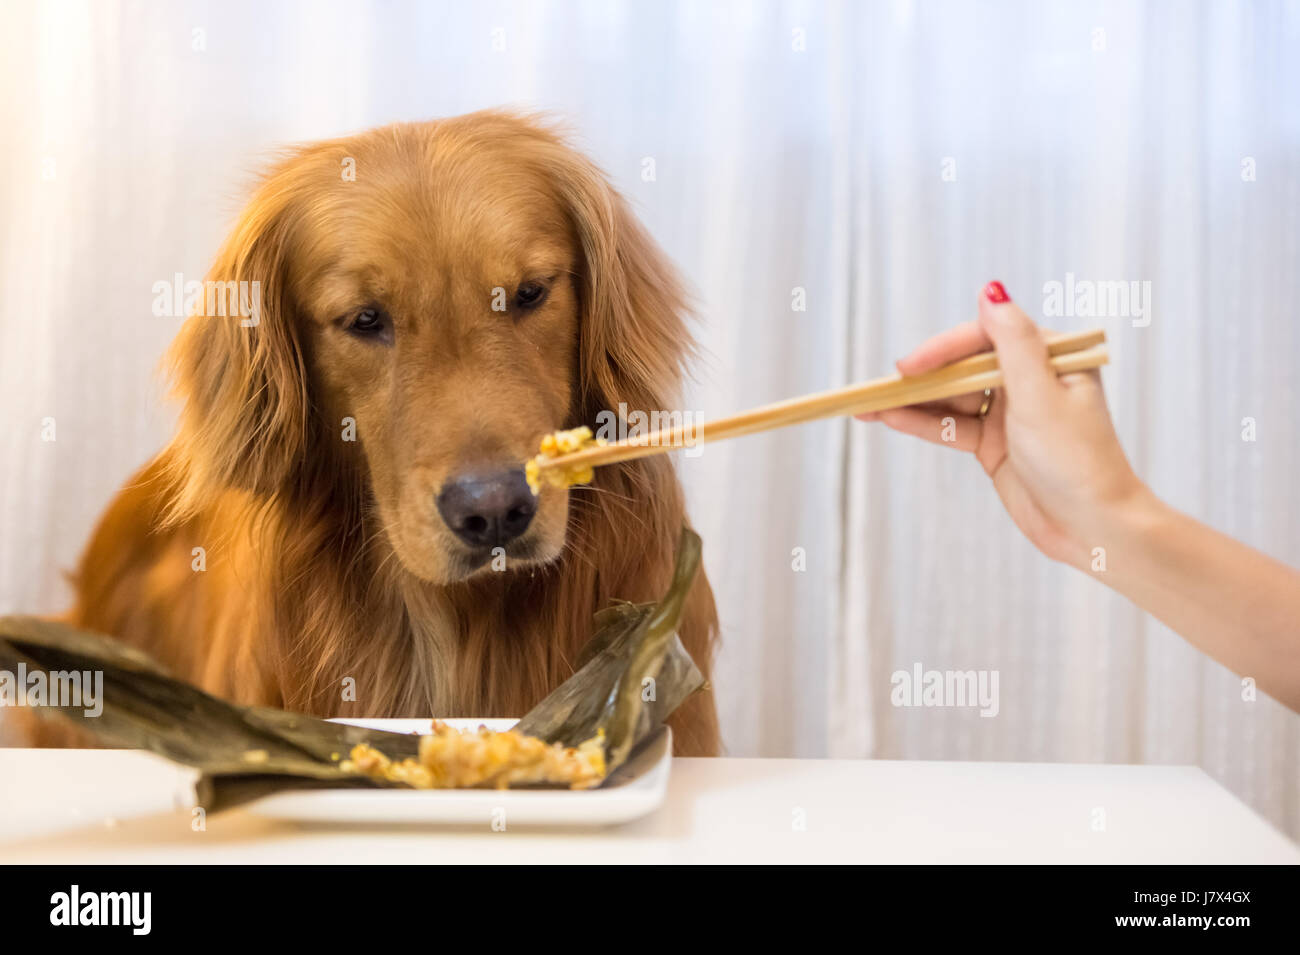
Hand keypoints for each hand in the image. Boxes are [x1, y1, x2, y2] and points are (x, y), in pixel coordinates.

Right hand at [859, 281, 1147, 569]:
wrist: (1093, 528)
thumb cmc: (1078, 461)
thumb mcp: (1041, 396)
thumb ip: (1013, 343)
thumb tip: (992, 291)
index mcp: (1051, 358)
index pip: (986, 337)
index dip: (944, 348)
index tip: (910, 366)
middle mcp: (1030, 380)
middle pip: (964, 367)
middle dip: (923, 376)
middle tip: (884, 384)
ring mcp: (1011, 413)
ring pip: (953, 398)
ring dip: (915, 402)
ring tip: (870, 406)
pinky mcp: (995, 444)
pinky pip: (953, 426)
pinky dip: (923, 424)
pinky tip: (891, 419)